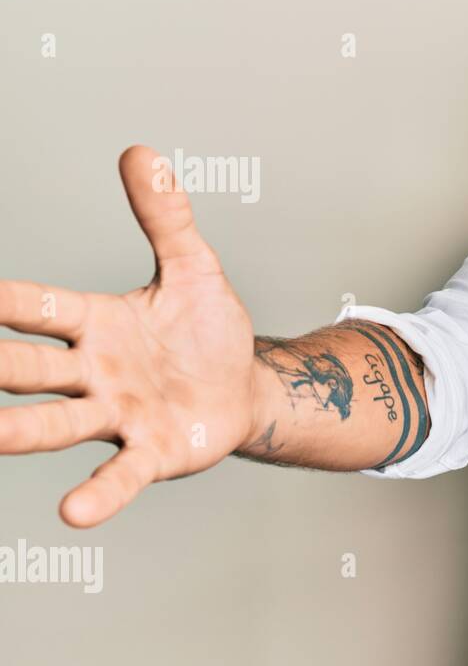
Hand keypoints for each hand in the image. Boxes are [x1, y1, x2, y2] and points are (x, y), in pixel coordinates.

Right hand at [1, 146, 256, 526]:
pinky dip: (98, 494)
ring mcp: (117, 415)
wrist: (245, 388)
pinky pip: (119, 476)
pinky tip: (73, 513)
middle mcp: (92, 371)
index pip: (36, 307)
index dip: (0, 301)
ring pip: (55, 424)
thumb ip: (166, 218)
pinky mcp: (151, 453)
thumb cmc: (207, 331)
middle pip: (27, 368)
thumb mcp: (193, 269)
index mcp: (94, 323)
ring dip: (17, 431)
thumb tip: (142, 152)